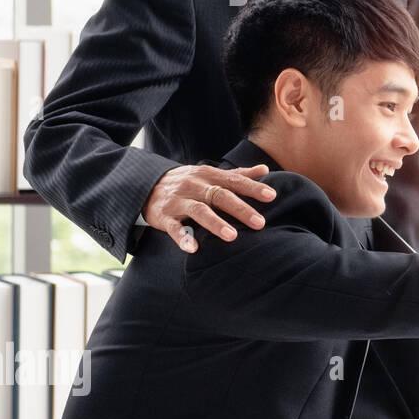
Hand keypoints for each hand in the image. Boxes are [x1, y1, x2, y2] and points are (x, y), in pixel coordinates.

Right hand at [142, 164, 276, 252]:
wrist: (146, 185)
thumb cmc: (189, 183)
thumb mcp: (211, 175)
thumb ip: (237, 174)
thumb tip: (264, 170)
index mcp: (209, 176)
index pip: (234, 181)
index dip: (253, 188)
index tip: (272, 196)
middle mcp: (195, 186)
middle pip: (220, 196)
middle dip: (241, 209)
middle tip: (260, 223)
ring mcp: (179, 201)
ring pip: (199, 211)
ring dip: (216, 223)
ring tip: (232, 236)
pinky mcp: (164, 216)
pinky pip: (174, 228)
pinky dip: (183, 238)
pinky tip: (193, 248)